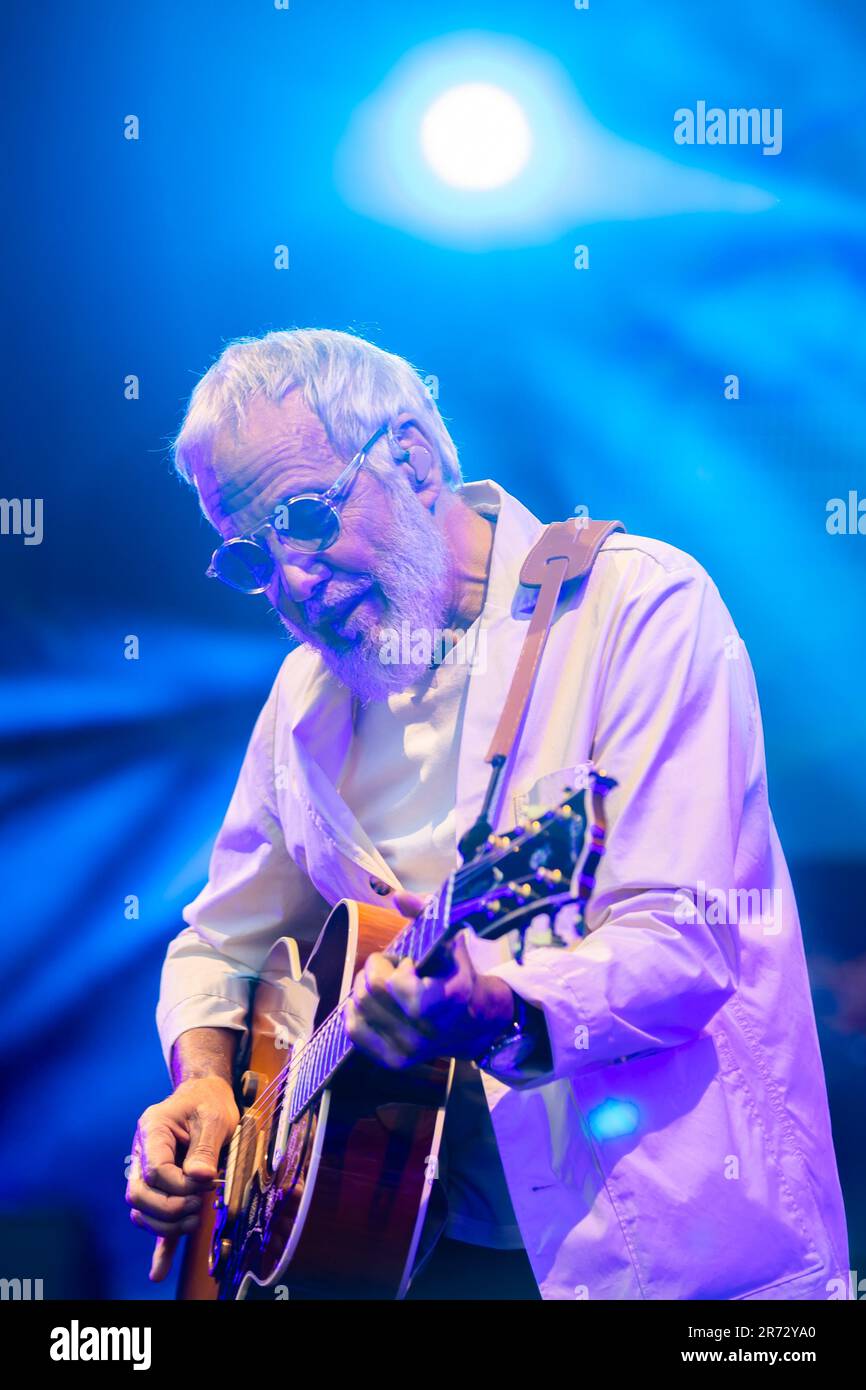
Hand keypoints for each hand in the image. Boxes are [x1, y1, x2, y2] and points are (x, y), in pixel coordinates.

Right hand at [126, 1076, 239, 1281]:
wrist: (204, 1094)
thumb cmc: (209, 1102)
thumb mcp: (214, 1116)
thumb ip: (206, 1147)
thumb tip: (200, 1178)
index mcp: (152, 1130)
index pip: (155, 1171)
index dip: (179, 1185)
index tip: (205, 1184)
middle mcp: (142, 1154)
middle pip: (139, 1195)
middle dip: (170, 1207)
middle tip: (200, 1204)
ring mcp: (146, 1173)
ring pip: (142, 1211)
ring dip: (167, 1223)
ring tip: (196, 1220)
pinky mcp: (160, 1189)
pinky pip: (154, 1219)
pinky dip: (158, 1245)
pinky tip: (159, 1271)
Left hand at [343, 890, 514, 1068]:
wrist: (474, 1022)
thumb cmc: (456, 975)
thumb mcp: (449, 942)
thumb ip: (425, 915)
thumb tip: (398, 897)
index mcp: (444, 1002)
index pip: (393, 984)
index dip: (393, 965)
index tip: (408, 962)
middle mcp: (426, 1034)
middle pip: (369, 993)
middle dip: (373, 970)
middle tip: (390, 967)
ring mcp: (408, 1052)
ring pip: (357, 1009)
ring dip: (364, 987)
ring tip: (384, 984)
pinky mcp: (393, 1062)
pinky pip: (354, 1031)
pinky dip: (354, 1010)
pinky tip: (371, 1002)